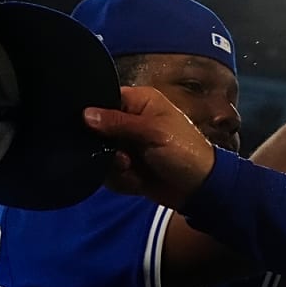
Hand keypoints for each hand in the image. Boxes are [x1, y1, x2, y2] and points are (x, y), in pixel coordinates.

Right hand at [83, 87, 216, 208]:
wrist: (200, 189)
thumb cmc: (185, 152)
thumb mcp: (153, 132)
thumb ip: (118, 122)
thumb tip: (85, 114)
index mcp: (140, 102)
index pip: (104, 97)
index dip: (94, 112)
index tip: (92, 128)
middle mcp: (130, 121)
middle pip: (95, 129)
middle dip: (106, 147)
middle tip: (124, 157)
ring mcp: (127, 145)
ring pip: (99, 154)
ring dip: (114, 166)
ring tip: (132, 169)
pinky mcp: (127, 167)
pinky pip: (108, 173)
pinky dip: (121, 179)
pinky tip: (138, 180)